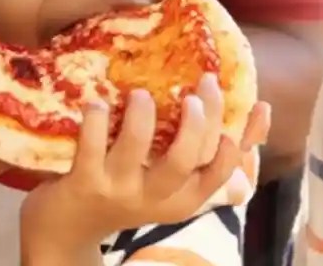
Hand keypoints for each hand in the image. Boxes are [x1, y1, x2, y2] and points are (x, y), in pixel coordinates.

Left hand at [20, 74, 271, 253]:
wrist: (65, 231)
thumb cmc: (123, 192)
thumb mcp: (165, 182)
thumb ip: (197, 151)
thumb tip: (249, 107)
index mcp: (182, 198)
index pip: (222, 173)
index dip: (244, 140)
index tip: (257, 104)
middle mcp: (155, 198)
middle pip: (188, 161)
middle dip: (198, 123)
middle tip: (198, 90)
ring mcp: (119, 191)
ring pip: (138, 152)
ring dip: (141, 118)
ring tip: (141, 93)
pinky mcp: (83, 184)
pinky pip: (91, 149)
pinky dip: (95, 122)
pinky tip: (97, 103)